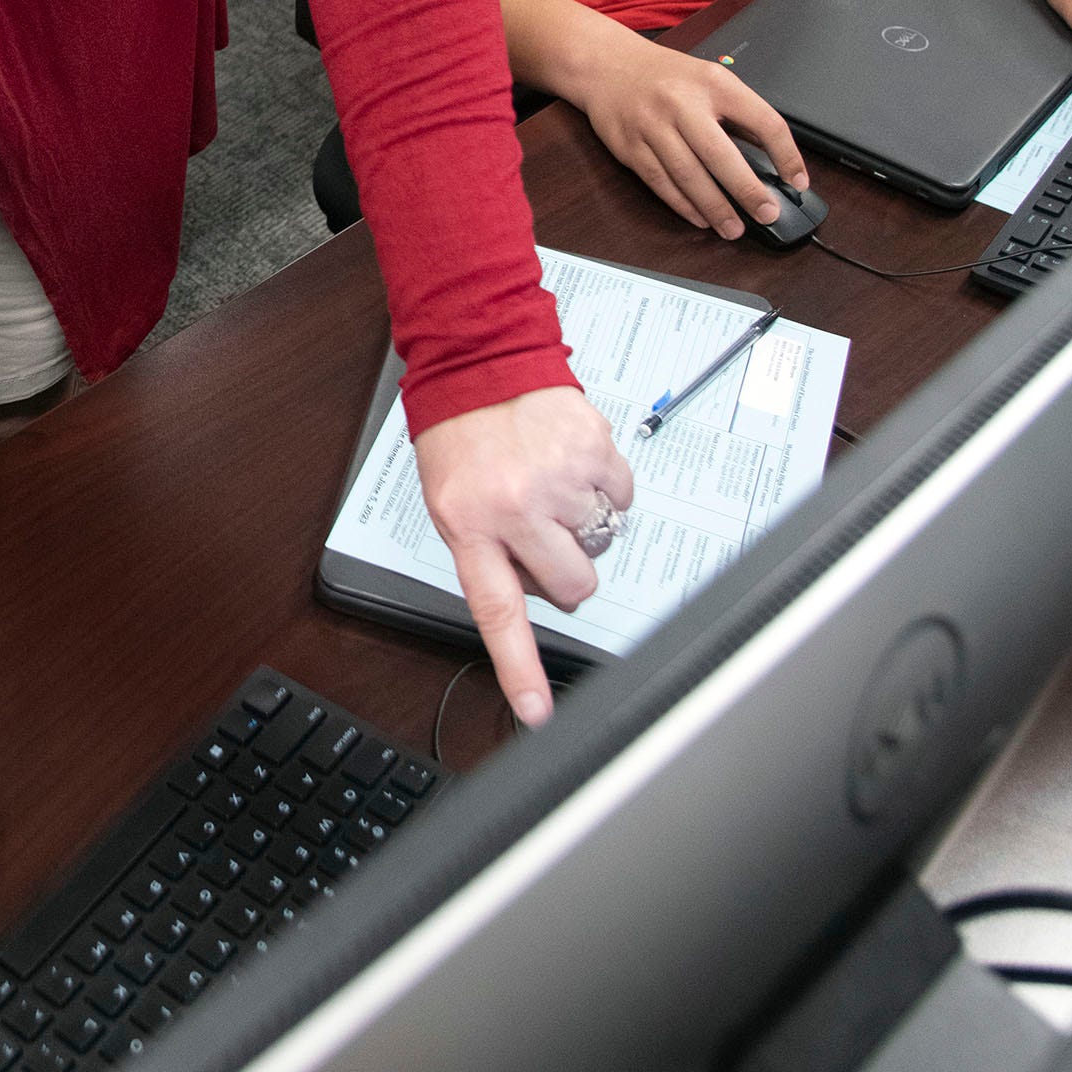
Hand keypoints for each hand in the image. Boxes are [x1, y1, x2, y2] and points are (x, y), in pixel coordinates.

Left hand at [413, 386, 631, 728]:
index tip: (539, 711)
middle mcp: (516, 508)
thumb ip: (488, 548)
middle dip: (568, 574)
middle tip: (547, 538)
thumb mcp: (450, 500)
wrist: (479, 359)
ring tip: (552, 486)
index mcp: (471, 527)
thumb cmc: (460, 434)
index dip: (521, 668)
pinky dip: (605, 487)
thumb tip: (536, 591)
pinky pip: (621, 497)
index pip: (499, 613)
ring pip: (600, 542)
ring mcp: (559, 480)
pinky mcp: (593, 451)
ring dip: (584, 523)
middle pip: (572, 586)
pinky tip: (573, 464)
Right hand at [567, 25, 807, 238]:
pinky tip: (700, 218)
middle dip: (747, 190)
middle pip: (720, 154)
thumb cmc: (665, 76)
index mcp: (713, 83)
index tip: (797, 180)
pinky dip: (682, 204)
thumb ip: (739, 114)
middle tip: (767, 214)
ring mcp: (651, 126)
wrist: (607, 66)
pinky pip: (660, 182)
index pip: (761, 120)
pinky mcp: (630, 146)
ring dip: (714, 207)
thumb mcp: (710, 79)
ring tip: (734, 228)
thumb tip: (773, 155)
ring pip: (687, 174)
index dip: (785, 154)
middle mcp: (681, 103)